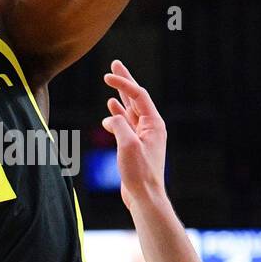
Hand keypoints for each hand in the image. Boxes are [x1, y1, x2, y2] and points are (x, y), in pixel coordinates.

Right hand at [102, 60, 166, 209]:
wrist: (144, 196)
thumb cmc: (139, 172)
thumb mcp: (127, 144)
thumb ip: (119, 125)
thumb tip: (111, 118)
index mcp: (154, 124)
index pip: (138, 95)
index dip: (123, 83)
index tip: (107, 77)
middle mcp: (151, 127)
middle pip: (136, 98)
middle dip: (125, 82)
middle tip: (115, 65)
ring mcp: (143, 136)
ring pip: (129, 110)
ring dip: (120, 97)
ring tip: (111, 83)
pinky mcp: (135, 146)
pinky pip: (125, 125)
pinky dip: (116, 117)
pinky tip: (109, 112)